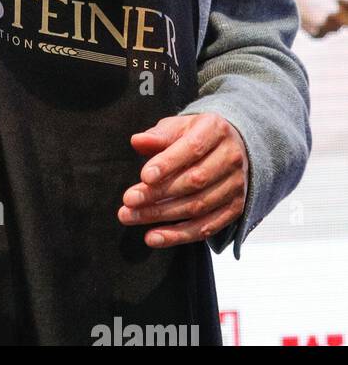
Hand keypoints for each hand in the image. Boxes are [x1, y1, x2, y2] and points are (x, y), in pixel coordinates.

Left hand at [119, 114, 248, 246]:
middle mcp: (231, 158)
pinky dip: (179, 235)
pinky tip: (154, 237)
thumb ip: (158, 135)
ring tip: (131, 217)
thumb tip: (137, 142)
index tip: (144, 177)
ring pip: (199, 207)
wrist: (230, 147)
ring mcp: (236, 186)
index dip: (168, 164)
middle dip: (158, 193)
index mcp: (215, 130)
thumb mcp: (177, 126)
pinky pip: (208, 227)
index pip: (192, 149)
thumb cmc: (195, 135)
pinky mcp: (235, 209)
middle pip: (195, 181)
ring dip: (163, 216)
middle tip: (128, 200)